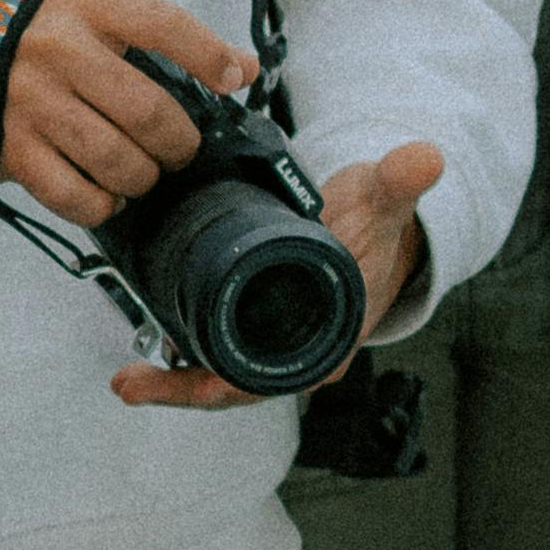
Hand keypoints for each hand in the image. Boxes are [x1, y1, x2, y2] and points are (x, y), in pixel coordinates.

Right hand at [0, 0, 249, 225]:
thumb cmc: (44, 40)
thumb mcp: (100, 18)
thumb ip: (169, 40)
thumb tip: (245, 69)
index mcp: (88, 10)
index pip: (161, 25)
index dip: (207, 54)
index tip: (232, 80)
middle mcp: (59, 53)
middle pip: (147, 111)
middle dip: (178, 143)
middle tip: (177, 149)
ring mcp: (33, 104)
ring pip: (116, 159)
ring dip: (144, 176)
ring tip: (143, 172)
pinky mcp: (14, 150)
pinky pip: (75, 196)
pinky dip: (104, 205)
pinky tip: (109, 195)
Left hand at [115, 135, 441, 411]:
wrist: (374, 225)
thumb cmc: (377, 223)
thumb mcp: (384, 200)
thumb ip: (398, 181)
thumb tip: (423, 159)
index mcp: (330, 340)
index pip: (278, 376)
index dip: (236, 385)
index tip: (199, 388)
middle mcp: (300, 353)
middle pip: (237, 385)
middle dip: (183, 390)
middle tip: (132, 385)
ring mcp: (273, 343)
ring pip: (219, 373)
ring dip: (173, 380)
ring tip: (126, 381)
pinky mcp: (252, 326)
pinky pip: (214, 352)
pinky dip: (181, 356)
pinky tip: (145, 351)